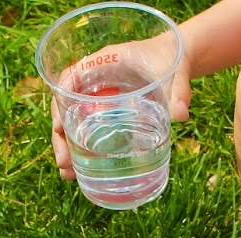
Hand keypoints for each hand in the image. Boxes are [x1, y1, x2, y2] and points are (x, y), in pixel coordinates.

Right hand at [51, 31, 191, 180]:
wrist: (176, 59)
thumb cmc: (171, 59)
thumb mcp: (175, 72)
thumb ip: (178, 89)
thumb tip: (181, 115)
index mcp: (103, 62)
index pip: (70, 78)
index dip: (60, 102)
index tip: (59, 127)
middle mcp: (94, 81)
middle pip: (66, 107)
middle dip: (61, 137)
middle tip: (64, 163)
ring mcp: (98, 98)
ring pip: (73, 122)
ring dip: (68, 148)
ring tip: (68, 174)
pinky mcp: (106, 112)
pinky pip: (87, 129)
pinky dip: (82, 148)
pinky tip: (81, 170)